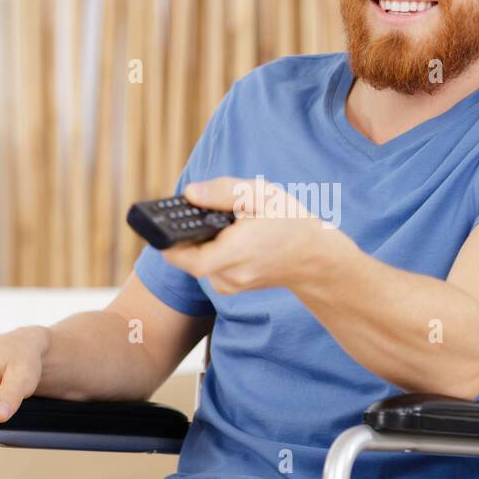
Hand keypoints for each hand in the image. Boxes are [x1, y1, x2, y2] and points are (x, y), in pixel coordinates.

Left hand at [160, 176, 351, 294]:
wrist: (315, 258)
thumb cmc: (290, 222)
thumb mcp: (261, 195)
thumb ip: (222, 192)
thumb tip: (189, 193)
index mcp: (235, 252)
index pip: (183, 255)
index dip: (167, 238)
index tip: (164, 219)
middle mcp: (228, 275)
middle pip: (188, 254)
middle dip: (190, 231)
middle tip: (203, 210)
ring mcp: (229, 285)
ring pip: (198, 259)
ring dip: (204, 240)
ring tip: (230, 223)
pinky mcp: (230, 286)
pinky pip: (209, 265)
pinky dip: (214, 249)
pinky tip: (234, 236)